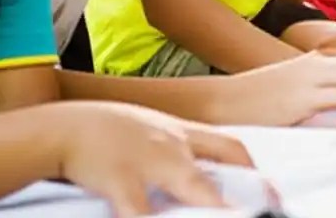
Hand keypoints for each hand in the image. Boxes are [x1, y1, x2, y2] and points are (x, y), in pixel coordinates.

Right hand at [55, 102, 255, 217]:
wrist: (63, 126)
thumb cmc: (104, 133)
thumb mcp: (147, 134)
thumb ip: (174, 150)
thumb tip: (198, 178)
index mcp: (181, 134)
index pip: (231, 146)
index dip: (255, 170)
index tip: (270, 192)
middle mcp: (174, 146)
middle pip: (226, 163)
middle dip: (250, 190)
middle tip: (271, 209)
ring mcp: (150, 162)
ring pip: (194, 186)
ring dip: (217, 207)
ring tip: (233, 215)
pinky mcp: (122, 180)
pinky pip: (142, 210)